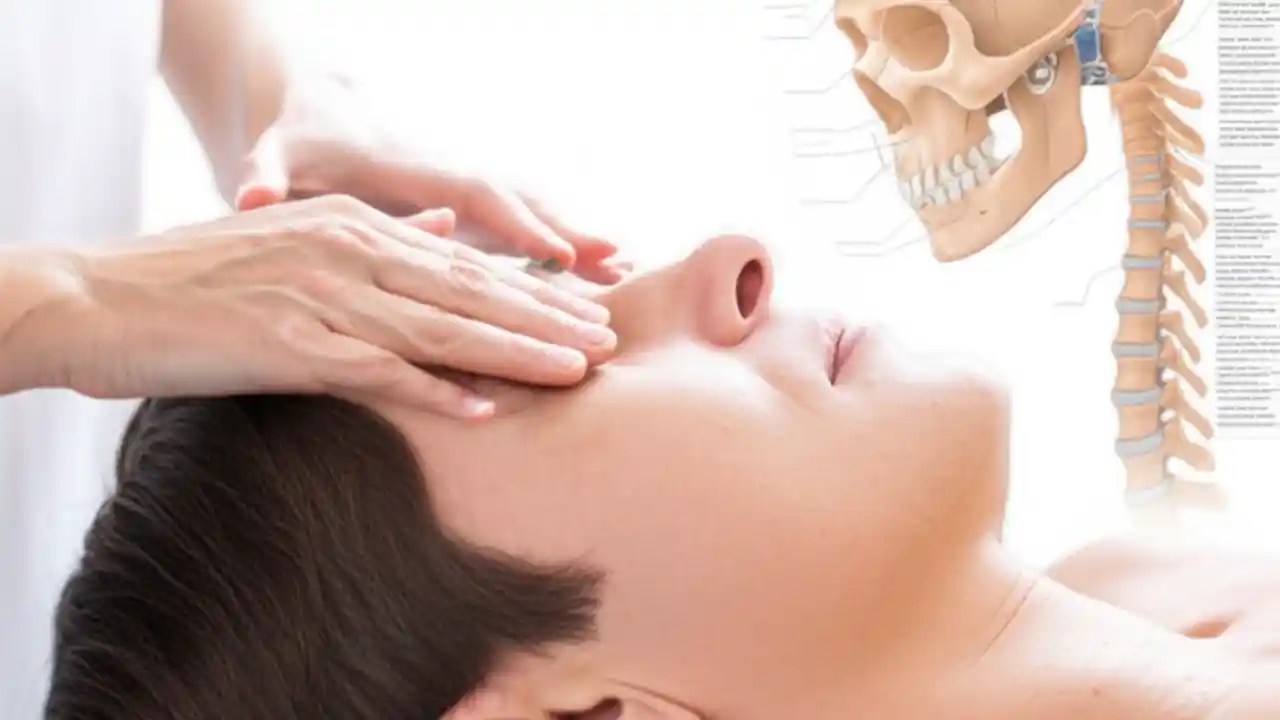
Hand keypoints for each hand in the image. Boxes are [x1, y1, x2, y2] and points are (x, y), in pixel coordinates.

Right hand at [22, 196, 616, 417]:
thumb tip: (443, 231)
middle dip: (543, 317)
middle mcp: (347, 253)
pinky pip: (374, 371)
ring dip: (513, 351)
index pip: (463, 264)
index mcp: (353, 227)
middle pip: (467, 291)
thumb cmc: (197, 279)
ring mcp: (320, 297)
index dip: (531, 290)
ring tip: (576, 372)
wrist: (97, 297)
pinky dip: (431, 390)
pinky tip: (484, 409)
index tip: (585, 313)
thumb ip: (377, 236)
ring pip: (438, 327)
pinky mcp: (287, 344)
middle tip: (607, 341)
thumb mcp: (297, 239)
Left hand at [235, 75, 627, 284]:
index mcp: (404, 166)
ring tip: (622, 269)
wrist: (322, 108)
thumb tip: (249, 200)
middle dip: (565, 233)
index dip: (512, 222)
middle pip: (516, 202)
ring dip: (574, 240)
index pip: (469, 192)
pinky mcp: (472, 206)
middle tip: (615, 264)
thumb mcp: (273, 157)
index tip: (555, 252)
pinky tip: (598, 270)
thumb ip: (264, 178)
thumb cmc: (298, 142)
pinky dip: (562, 246)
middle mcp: (446, 174)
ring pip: (530, 211)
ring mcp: (464, 189)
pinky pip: (526, 224)